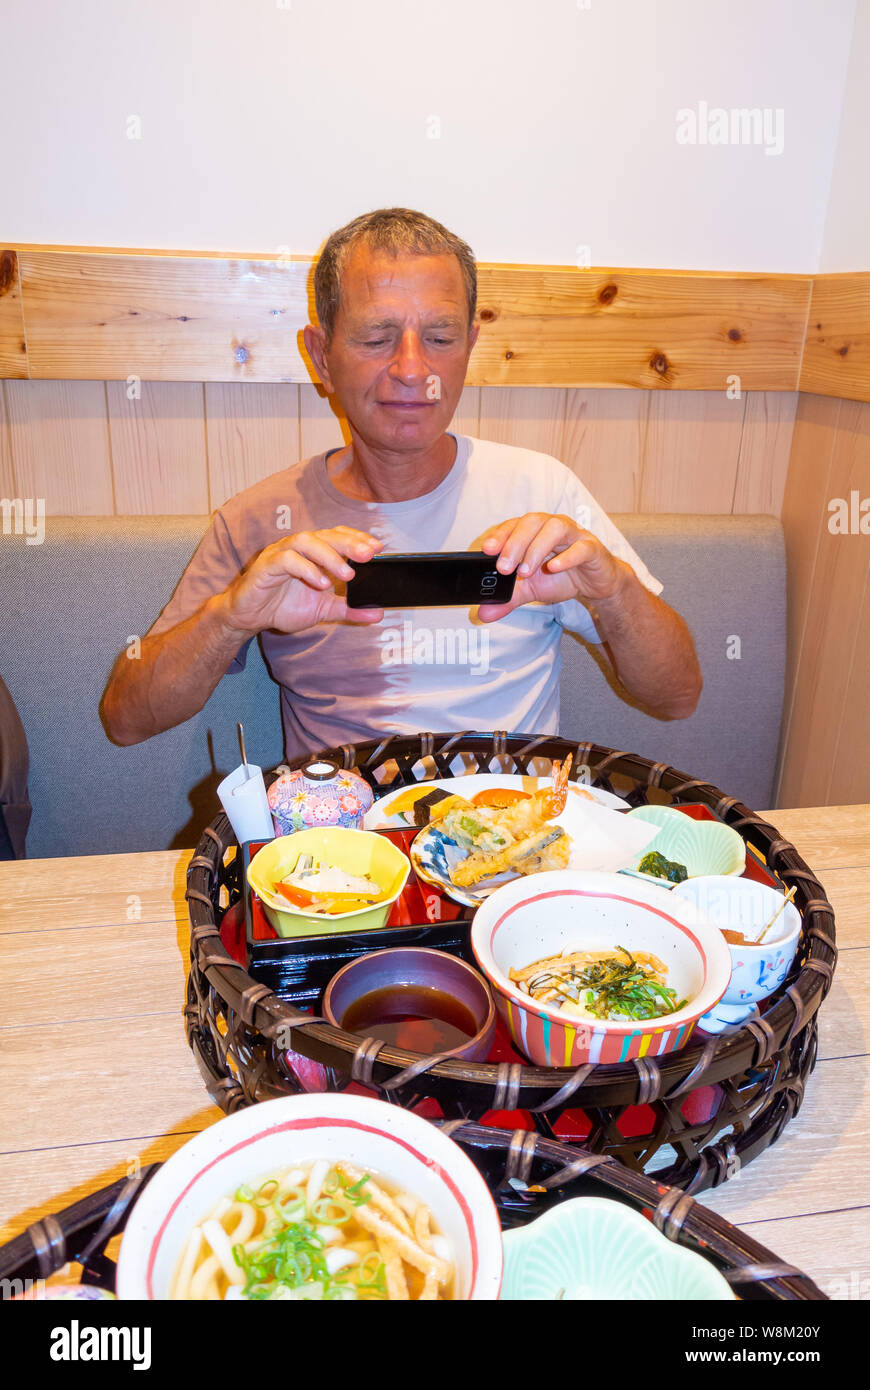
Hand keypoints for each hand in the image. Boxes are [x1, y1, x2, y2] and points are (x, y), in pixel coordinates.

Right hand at [219, 526, 384, 634]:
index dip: (358, 538)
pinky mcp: (267, 564)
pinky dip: (306, 569)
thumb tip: (378, 614)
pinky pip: (287, 560)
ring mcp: (282, 553)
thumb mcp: (323, 610)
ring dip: (330, 556)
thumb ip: (349, 609)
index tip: (378, 549)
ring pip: (307, 542)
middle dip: (350, 543)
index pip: (338, 535)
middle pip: (327, 535)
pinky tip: (321, 583)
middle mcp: (300, 548)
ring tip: (348, 574)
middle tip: (369, 556)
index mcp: (314, 553)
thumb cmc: (283, 606)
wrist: (250, 617)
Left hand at [476, 513, 625, 620]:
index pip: (514, 524)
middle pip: (532, 522)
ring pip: (555, 528)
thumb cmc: (563, 577)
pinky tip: (553, 568)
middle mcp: (552, 527)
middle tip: (503, 567)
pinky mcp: (592, 549)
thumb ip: (508, 598)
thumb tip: (483, 614)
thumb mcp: (531, 589)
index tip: (487, 551)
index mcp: (535, 531)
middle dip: (514, 543)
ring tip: (525, 571)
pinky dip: (566, 557)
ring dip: (537, 548)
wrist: (596, 584)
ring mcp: (574, 535)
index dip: (500, 535)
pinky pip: (580, 548)